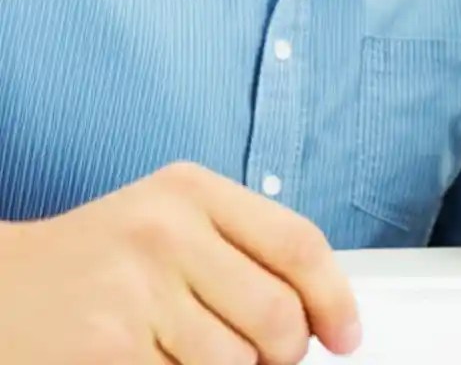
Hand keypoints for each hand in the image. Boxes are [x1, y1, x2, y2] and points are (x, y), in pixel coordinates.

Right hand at [0, 162, 360, 363]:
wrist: (0, 286)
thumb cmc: (98, 262)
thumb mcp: (173, 224)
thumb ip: (246, 251)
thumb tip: (324, 313)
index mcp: (190, 190)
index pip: (299, 244)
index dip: (335, 298)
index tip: (347, 334)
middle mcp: (165, 232)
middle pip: (278, 314)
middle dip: (284, 351)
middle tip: (264, 355)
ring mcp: (134, 290)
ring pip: (238, 362)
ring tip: (192, 352)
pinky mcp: (108, 347)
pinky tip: (159, 360)